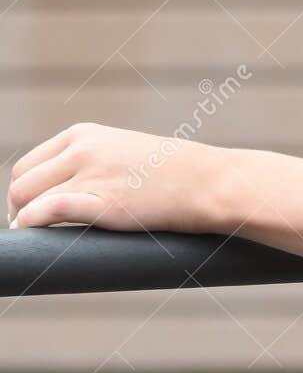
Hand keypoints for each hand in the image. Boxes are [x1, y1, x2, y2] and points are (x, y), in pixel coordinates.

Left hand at [7, 121, 224, 234]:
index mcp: (85, 134)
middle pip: (21, 183)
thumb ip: (95, 161)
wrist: (212, 182)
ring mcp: (90, 174)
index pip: (28, 164)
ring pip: (25, 199)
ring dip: (23, 221)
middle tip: (34, 230)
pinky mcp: (101, 202)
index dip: (24, 193)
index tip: (32, 212)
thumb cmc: (178, 174)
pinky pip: (44, 212)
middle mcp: (82, 149)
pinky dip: (30, 226)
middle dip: (19, 209)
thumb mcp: (127, 152)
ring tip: (37, 238)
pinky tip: (35, 238)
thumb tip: (67, 189)